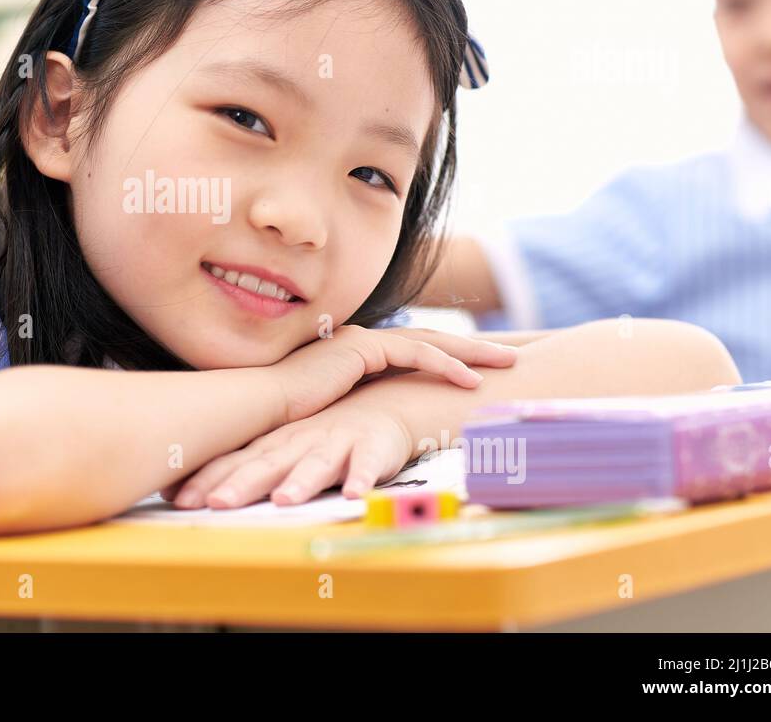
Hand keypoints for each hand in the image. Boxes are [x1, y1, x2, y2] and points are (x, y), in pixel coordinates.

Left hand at [162, 389, 415, 508]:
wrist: (375, 406)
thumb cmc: (318, 435)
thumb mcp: (278, 450)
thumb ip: (242, 470)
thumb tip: (185, 491)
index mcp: (273, 445)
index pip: (235, 463)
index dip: (207, 480)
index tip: (177, 498)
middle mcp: (299, 443)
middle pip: (268, 465)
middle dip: (242, 484)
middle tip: (218, 504)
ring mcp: (335, 444)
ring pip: (317, 465)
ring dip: (300, 482)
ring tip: (285, 499)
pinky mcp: (371, 448)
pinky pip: (367, 465)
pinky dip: (361, 478)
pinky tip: (355, 493)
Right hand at [267, 324, 516, 423]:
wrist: (261, 406)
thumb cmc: (288, 419)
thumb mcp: (334, 413)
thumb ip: (358, 412)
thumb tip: (382, 431)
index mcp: (356, 354)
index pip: (413, 351)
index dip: (449, 358)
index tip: (480, 369)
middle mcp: (362, 341)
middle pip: (430, 340)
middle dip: (473, 348)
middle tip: (509, 356)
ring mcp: (363, 339)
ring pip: (431, 341)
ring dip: (471, 352)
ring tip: (505, 363)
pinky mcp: (363, 347)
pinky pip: (416, 353)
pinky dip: (447, 364)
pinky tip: (472, 381)